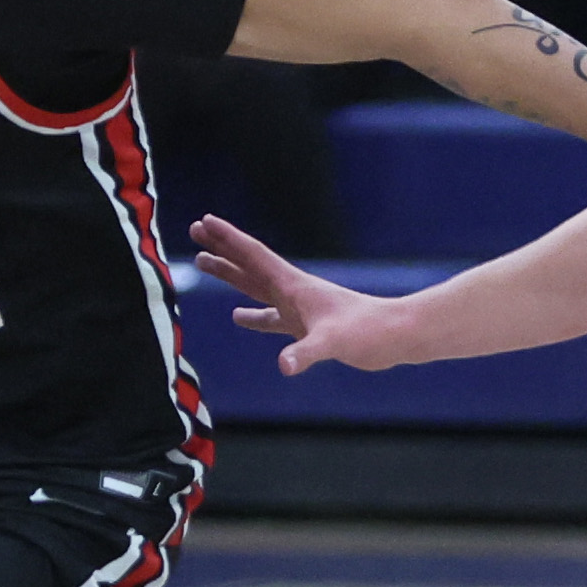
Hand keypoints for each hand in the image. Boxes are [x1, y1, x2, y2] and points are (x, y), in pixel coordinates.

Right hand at [190, 214, 406, 374]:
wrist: (393, 337)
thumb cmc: (367, 334)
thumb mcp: (332, 343)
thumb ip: (305, 353)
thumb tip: (284, 366)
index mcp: (293, 287)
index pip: (253, 256)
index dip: (227, 239)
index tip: (204, 221)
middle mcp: (292, 292)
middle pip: (248, 265)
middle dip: (221, 248)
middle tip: (194, 231)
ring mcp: (298, 308)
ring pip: (254, 286)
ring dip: (230, 275)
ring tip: (204, 263)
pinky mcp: (305, 327)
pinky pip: (269, 317)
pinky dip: (252, 315)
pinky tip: (238, 316)